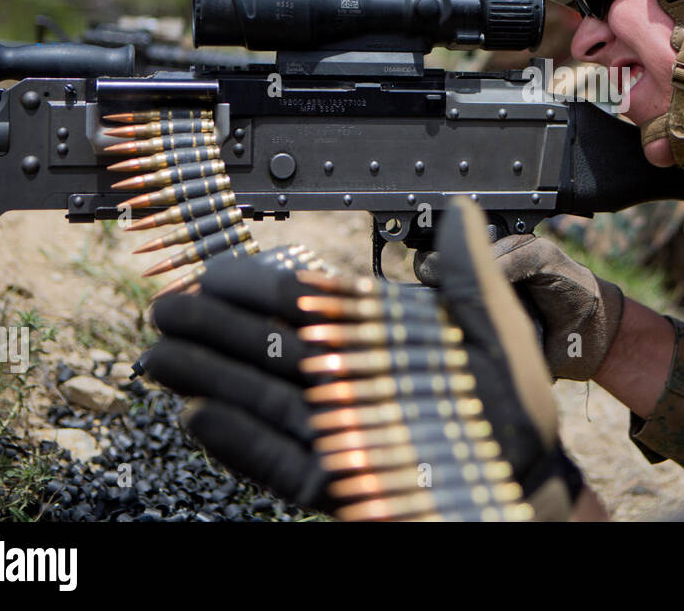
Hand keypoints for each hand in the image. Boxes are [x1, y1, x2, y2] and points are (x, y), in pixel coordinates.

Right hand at [145, 200, 585, 519]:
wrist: (525, 474)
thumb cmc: (513, 401)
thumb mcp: (495, 325)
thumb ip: (468, 268)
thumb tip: (460, 205)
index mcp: (374, 334)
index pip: (306, 304)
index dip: (258, 289)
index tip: (215, 274)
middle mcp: (347, 377)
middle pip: (269, 348)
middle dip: (214, 329)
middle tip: (164, 309)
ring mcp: (336, 427)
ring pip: (259, 398)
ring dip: (207, 378)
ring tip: (158, 359)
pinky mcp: (334, 479)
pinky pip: (274, 459)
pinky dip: (235, 441)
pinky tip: (196, 416)